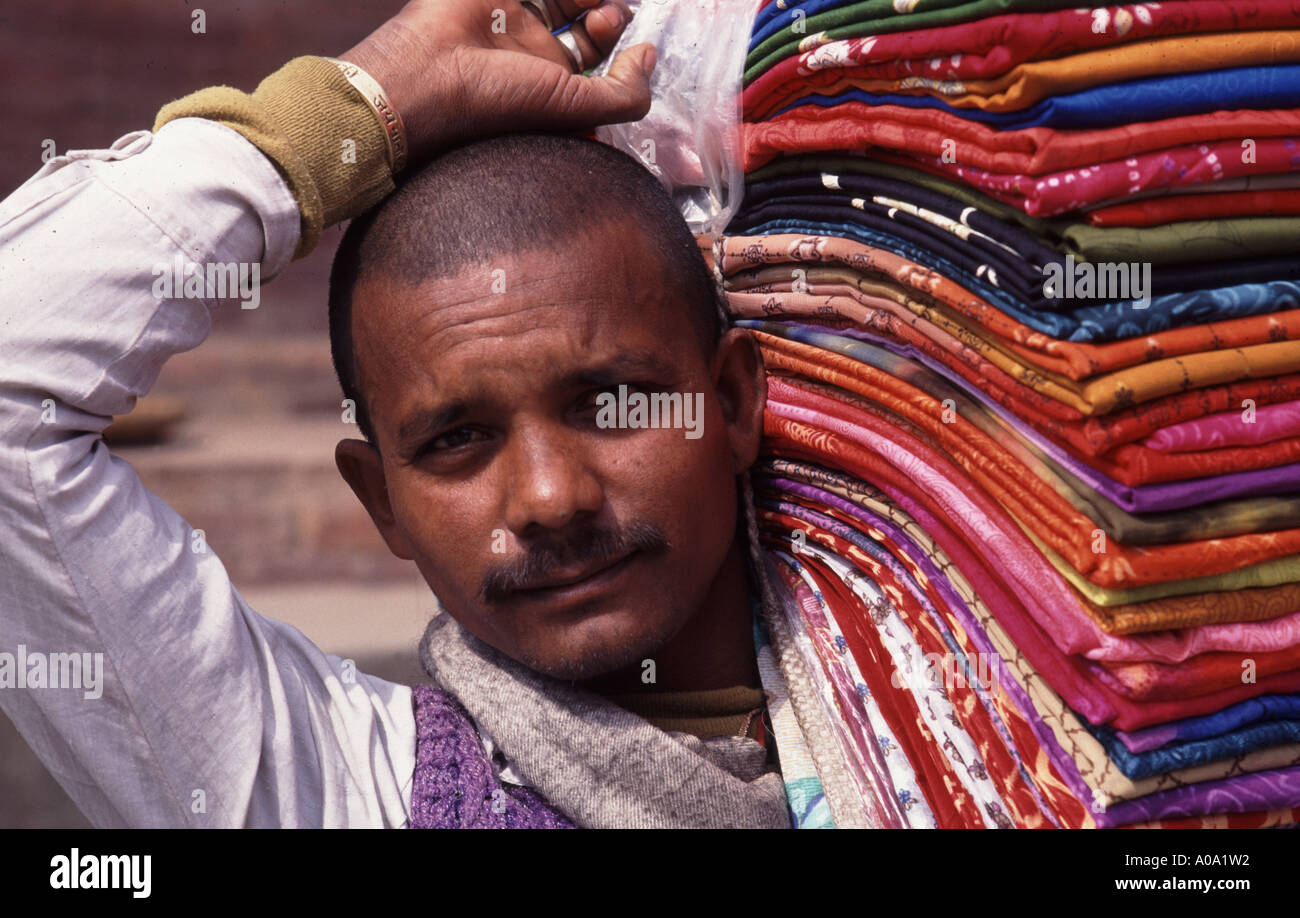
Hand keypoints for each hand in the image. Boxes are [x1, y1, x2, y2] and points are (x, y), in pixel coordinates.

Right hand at [340, 0, 654, 164]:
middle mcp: (535, 49)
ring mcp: (512, 14)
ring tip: (589, 0)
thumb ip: (627, 93)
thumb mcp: (578, 109)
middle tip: (604, 16)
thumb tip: (649, 56)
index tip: (635, 44)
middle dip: (609, 13)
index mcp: (554, 83)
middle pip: (587, 17)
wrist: (428, 75)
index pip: (601, 56)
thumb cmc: (497, 103)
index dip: (624, 45)